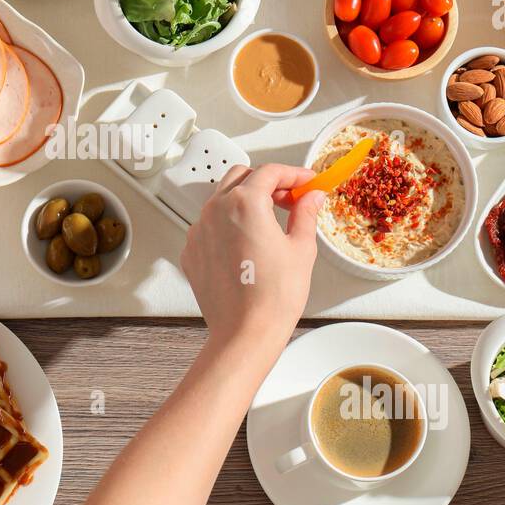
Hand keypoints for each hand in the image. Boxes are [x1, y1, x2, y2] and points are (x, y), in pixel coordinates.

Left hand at [179, 164, 324, 351]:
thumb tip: (312, 198)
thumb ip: (305, 214)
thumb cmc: (273, 296)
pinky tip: (247, 243)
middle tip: (290, 199)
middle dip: (267, 182)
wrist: (245, 332)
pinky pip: (209, 225)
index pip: (270, 172)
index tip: (307, 182)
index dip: (293, 174)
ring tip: (270, 220)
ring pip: (221, 199)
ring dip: (245, 201)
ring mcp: (199, 230)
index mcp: (245, 203)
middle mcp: (215, 210)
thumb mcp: (301, 248)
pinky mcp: (192, 251)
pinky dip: (228, 224)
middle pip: (241, 177)